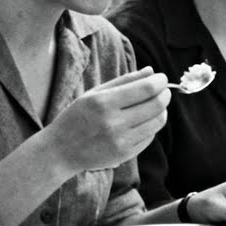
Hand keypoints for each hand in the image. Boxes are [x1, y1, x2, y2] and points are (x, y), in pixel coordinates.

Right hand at [47, 68, 169, 172]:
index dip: (160, 81)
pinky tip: (143, 121)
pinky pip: (150, 136)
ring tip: (155, 105)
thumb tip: (150, 71)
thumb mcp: (93, 94)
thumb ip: (122, 81)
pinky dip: (151, 126)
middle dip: (165, 94)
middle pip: (156, 105)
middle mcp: (113, 122)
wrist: (61, 150)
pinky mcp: (126, 154)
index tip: (161, 78)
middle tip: (163, 90)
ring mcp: (121, 140)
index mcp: (103, 102)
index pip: (146, 88)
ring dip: (162, 110)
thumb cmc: (76, 117)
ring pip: (158, 121)